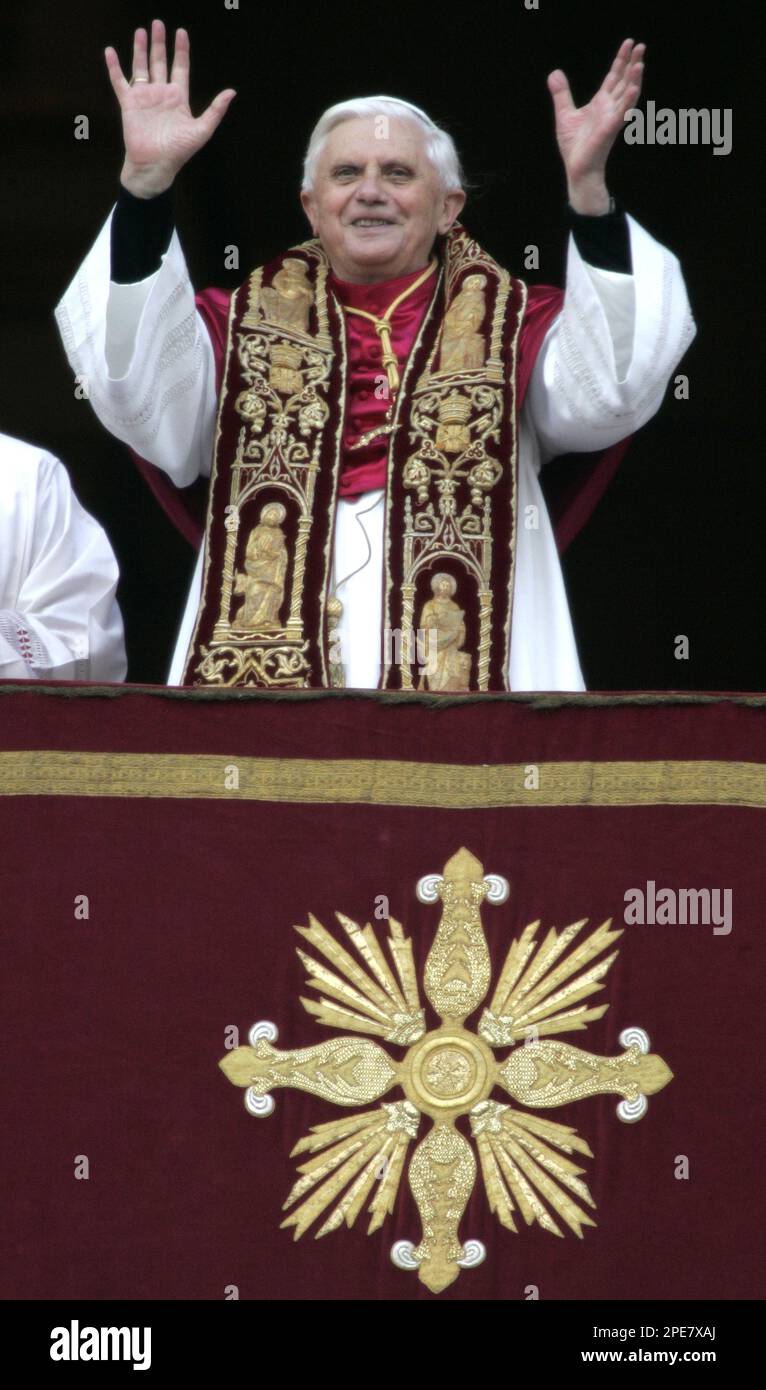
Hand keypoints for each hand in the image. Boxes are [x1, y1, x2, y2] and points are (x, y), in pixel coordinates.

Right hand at [105, 18, 235, 197]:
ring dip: (140, 49)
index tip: (181, 32)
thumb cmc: (179, 151)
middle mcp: (161, 93)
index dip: (181, 50)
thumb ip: (216, 110)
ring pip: (141, 66)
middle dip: (159, 43)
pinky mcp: (128, 103)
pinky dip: (114, 67)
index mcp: (179, 97)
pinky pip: (119, 81)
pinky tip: (110, 52)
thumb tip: (232, 92)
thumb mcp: (202, 130)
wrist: (155, 166)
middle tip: (157, 23)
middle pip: (160, 61)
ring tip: (141, 31)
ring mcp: (144, 97)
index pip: (180, 67)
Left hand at [547, 38, 644, 213]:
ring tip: (639, 63)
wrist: (577, 168)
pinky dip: (628, 101)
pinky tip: (633, 88)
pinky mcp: (609, 130)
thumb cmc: (575, 146)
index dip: (621, 60)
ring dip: (634, 79)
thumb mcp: (564, 114)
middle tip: (641, 45)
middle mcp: (610, 108)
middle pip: (624, 81)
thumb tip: (554, 73)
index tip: (629, 43)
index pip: (614, 76)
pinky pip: (621, 114)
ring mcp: (611, 118)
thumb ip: (562, 94)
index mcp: (601, 103)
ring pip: (627, 95)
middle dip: (632, 63)